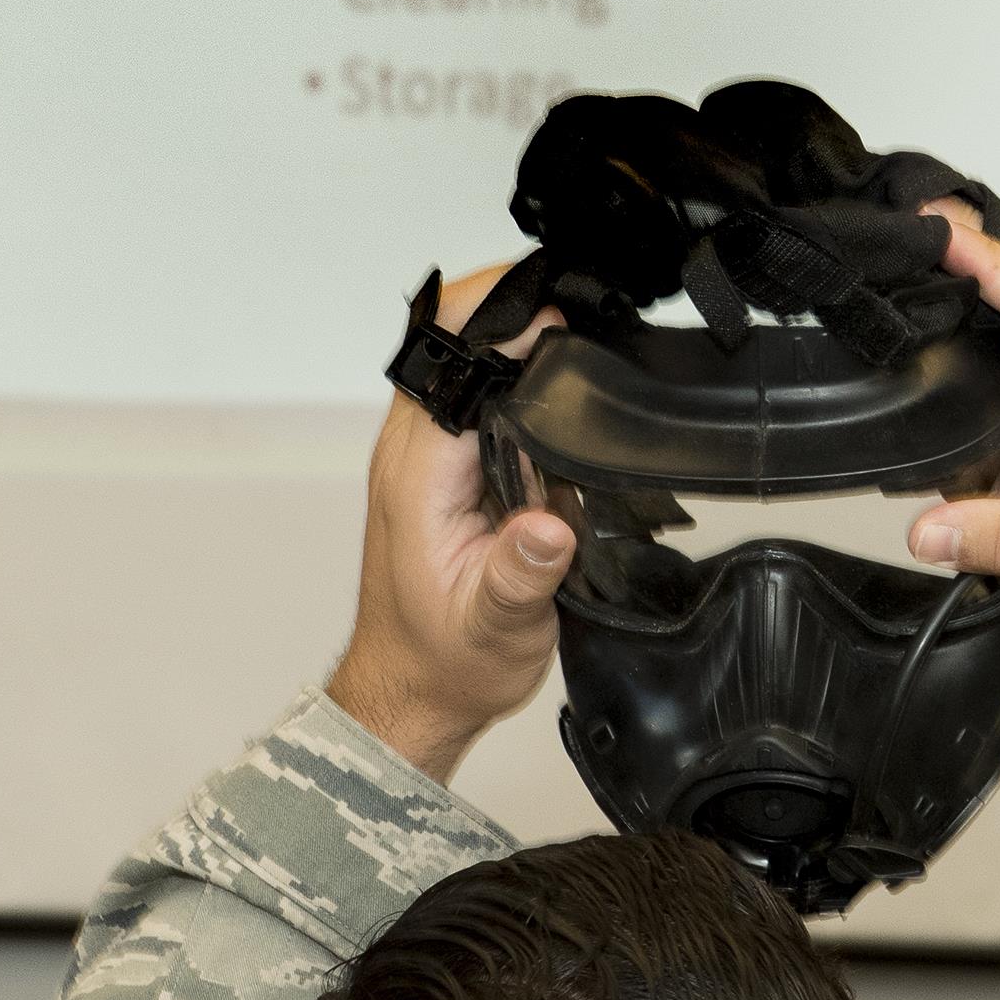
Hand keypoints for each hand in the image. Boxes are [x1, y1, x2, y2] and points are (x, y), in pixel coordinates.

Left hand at [325, 263, 575, 782]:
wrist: (415, 694)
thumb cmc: (444, 663)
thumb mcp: (494, 628)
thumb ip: (522, 575)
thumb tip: (549, 528)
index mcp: (419, 474)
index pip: (448, 361)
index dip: (501, 321)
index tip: (561, 313)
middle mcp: (414, 451)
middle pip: (448, 339)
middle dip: (511, 306)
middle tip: (585, 305)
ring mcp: (426, 455)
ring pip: (461, 360)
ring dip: (513, 336)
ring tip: (583, 328)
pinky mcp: (446, 467)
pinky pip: (474, 396)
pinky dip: (515, 375)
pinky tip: (562, 380)